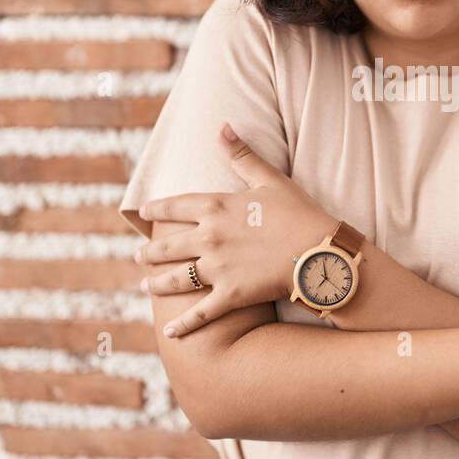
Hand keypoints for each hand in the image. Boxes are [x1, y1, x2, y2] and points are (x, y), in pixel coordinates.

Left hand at [135, 122, 339, 337]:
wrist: (319, 251)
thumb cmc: (299, 213)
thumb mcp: (271, 179)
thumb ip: (243, 155)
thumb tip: (223, 126)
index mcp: (216, 207)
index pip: (175, 206)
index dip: (157, 209)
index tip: (143, 213)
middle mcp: (209, 237)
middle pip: (168, 245)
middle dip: (149, 251)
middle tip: (138, 256)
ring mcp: (217, 269)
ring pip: (175, 278)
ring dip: (156, 282)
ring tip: (144, 284)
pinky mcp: (230, 296)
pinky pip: (200, 313)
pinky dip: (183, 325)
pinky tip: (169, 332)